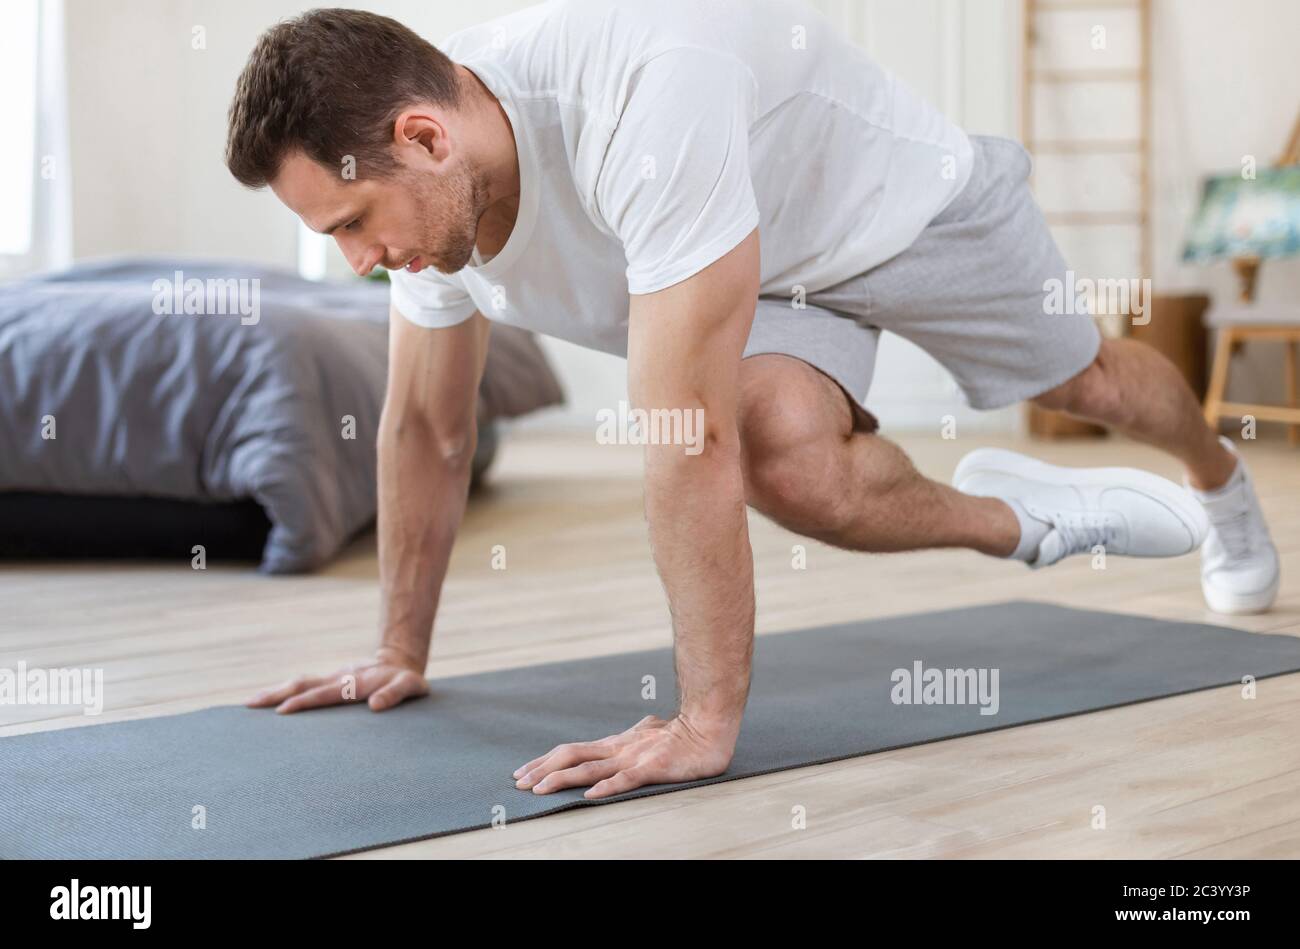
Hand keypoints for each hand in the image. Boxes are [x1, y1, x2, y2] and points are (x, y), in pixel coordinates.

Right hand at [246, 651, 428, 713]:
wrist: (399, 662)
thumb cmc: (405, 679)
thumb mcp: (410, 686)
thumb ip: (395, 694)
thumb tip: (376, 706)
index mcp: (353, 683)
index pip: (324, 694)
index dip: (304, 701)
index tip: (282, 711)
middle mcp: (337, 679)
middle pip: (302, 684)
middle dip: (276, 694)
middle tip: (250, 705)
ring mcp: (331, 679)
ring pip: (298, 683)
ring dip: (274, 692)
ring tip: (249, 704)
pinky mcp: (329, 682)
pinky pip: (303, 687)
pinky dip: (283, 693)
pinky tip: (267, 702)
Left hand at [513, 713, 737, 799]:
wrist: (709, 727)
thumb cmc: (683, 732)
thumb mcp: (652, 730)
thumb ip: (639, 732)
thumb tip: (638, 726)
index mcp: (615, 744)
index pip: (572, 750)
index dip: (545, 761)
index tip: (523, 772)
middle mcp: (618, 749)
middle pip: (571, 756)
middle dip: (542, 770)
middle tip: (518, 783)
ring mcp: (633, 758)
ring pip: (590, 768)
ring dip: (562, 779)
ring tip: (539, 790)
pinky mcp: (652, 768)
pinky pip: (626, 779)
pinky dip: (606, 788)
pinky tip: (590, 796)